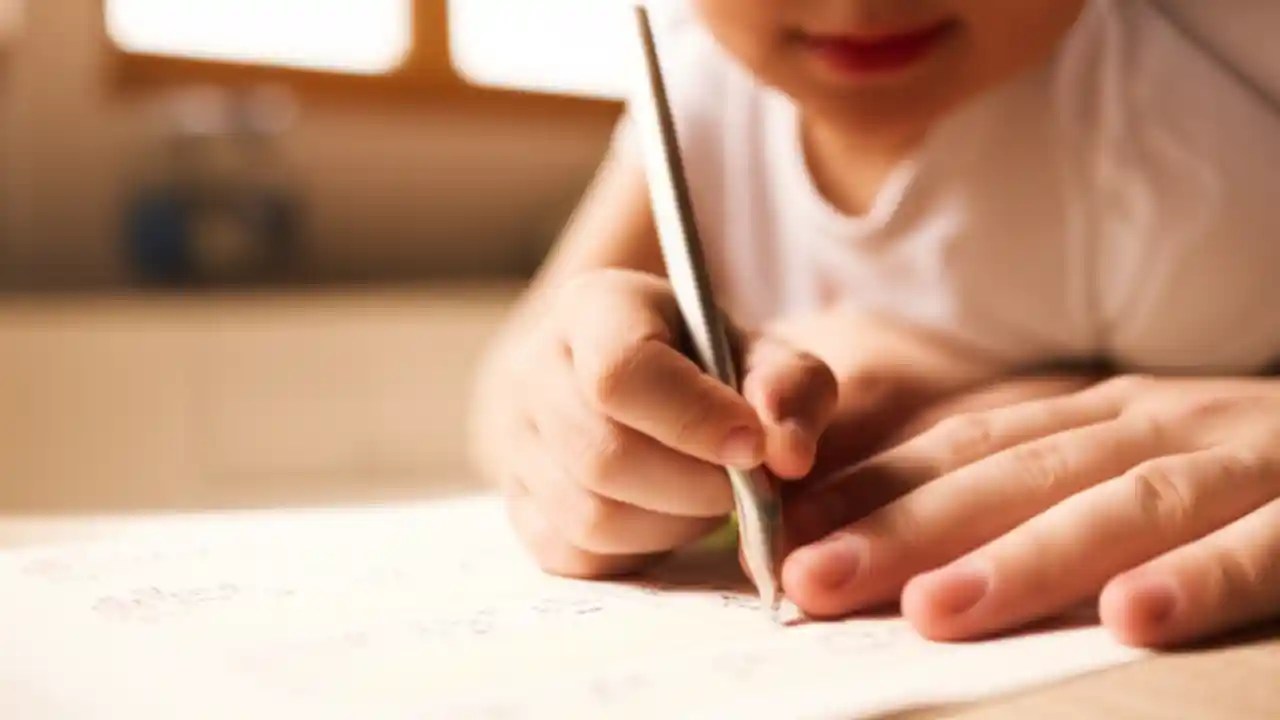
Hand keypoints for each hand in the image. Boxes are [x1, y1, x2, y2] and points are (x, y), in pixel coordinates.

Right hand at [478, 269, 836, 577]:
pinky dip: (640, 551)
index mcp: (592, 309)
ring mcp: (513, 443)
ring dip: (673, 524)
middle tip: (744, 485)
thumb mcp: (761, 352)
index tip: (754, 447)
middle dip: (696, 486)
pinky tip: (668, 515)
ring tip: (707, 497)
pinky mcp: (517, 506)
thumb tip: (786, 453)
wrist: (639, 383)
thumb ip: (791, 387)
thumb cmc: (707, 363)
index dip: (694, 420)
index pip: (620, 373)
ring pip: (592, 516)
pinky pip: (578, 555)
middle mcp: (533, 370)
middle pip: (606, 455)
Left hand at [784, 375, 1279, 647]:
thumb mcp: (1131, 457)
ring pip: (1119, 504)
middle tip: (814, 579)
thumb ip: (1038, 484)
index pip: (968, 449)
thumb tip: (912, 547)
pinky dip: (1199, 577)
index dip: (876, 489)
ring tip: (936, 609)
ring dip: (1023, 558)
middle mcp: (1155, 425)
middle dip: (906, 528)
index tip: (792, 536)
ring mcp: (1241, 460)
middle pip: (1015, 477)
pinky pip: (1262, 546)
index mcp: (1100, 419)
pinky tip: (1134, 619)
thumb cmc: (1243, 465)